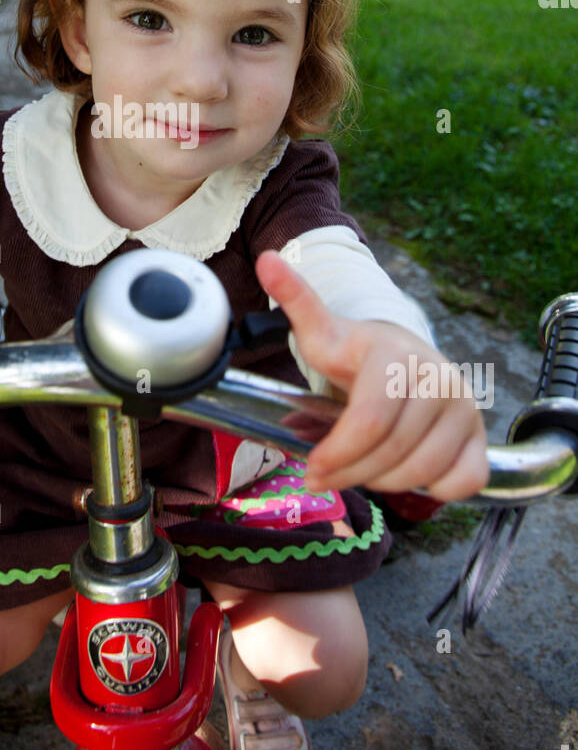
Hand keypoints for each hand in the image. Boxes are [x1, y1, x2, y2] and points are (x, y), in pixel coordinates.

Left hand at [255, 250, 489, 502]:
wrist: (404, 356)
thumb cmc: (357, 354)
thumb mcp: (323, 332)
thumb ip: (297, 301)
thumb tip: (267, 260)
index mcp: (397, 355)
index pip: (370, 421)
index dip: (338, 454)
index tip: (312, 469)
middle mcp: (440, 378)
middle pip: (393, 453)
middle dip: (351, 474)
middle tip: (327, 476)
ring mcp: (466, 408)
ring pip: (423, 473)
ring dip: (384, 483)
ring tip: (361, 469)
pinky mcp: (481, 436)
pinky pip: (463, 481)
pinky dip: (432, 489)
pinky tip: (404, 469)